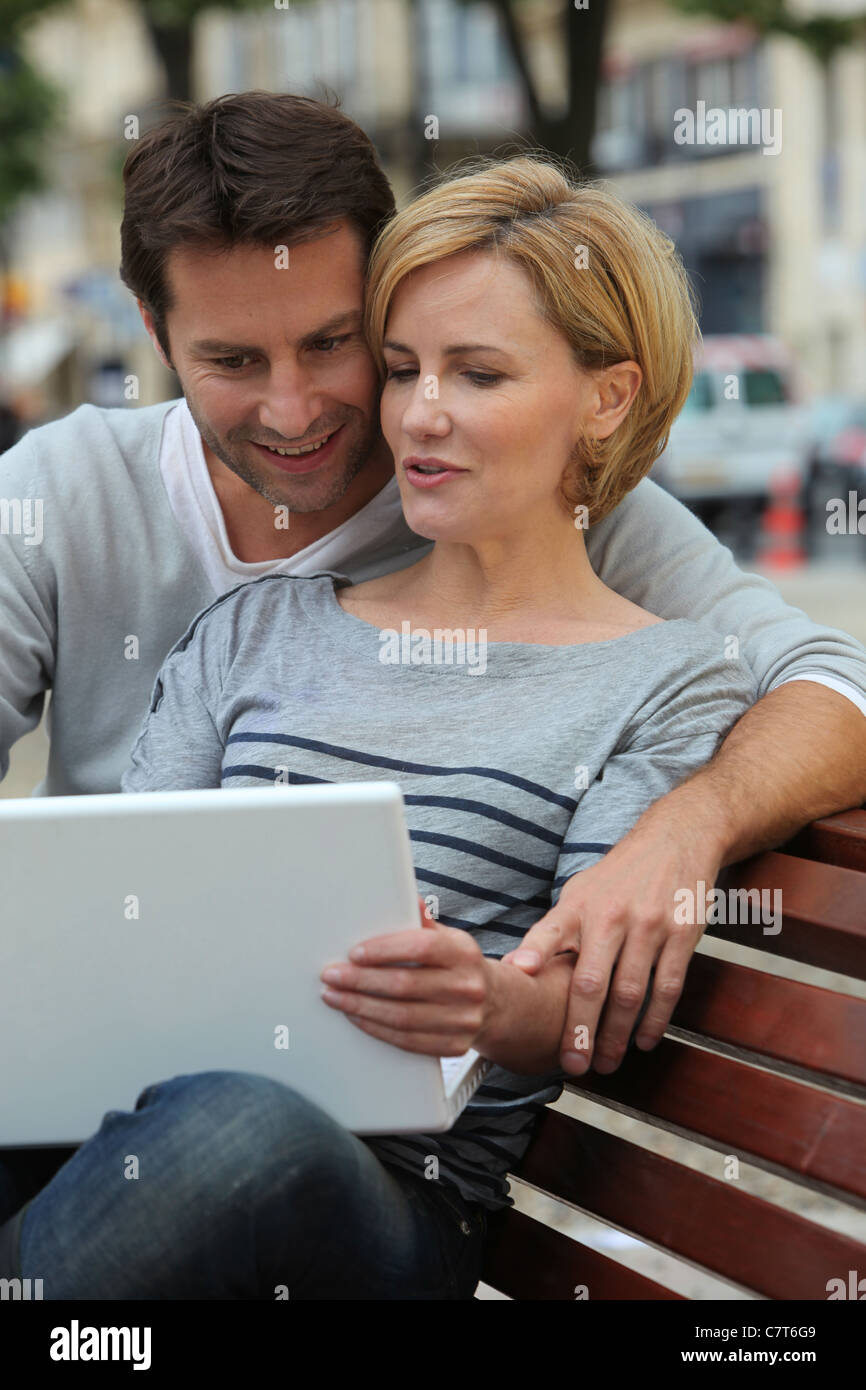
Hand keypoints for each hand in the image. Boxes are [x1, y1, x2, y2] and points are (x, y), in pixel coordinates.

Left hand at [319, 896, 498, 1055]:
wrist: (494, 1004)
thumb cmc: (459, 966)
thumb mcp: (449, 939)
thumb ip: (424, 923)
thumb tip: (409, 898)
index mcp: (463, 953)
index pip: (421, 948)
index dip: (384, 950)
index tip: (354, 953)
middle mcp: (467, 987)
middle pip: (405, 985)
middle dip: (360, 981)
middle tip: (331, 976)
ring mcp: (462, 1021)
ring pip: (402, 1017)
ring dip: (360, 1007)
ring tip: (335, 997)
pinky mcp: (453, 1046)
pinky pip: (407, 1041)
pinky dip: (376, 1029)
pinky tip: (356, 1017)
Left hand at [500, 815, 720, 1074]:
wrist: (676, 840)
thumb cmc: (619, 875)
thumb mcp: (579, 891)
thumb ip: (553, 929)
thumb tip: (516, 967)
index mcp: (580, 904)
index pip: (550, 933)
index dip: (533, 955)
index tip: (517, 985)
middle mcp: (612, 915)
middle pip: (592, 982)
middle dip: (580, 1029)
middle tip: (572, 1064)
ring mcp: (650, 926)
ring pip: (630, 993)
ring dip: (616, 1035)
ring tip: (605, 1063)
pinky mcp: (682, 934)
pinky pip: (668, 987)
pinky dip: (655, 1020)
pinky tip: (644, 1041)